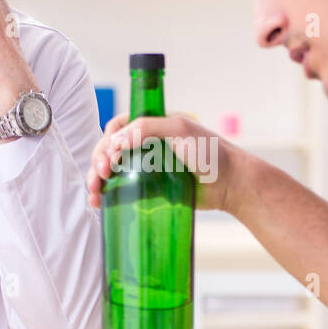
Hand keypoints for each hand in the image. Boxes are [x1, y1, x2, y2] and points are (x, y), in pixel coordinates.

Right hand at [85, 112, 249, 214]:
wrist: (232, 184)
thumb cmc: (211, 153)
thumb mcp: (180, 131)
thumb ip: (148, 128)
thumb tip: (116, 141)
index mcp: (153, 125)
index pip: (118, 127)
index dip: (108, 140)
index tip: (110, 156)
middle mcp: (146, 145)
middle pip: (110, 149)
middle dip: (99, 161)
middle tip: (102, 175)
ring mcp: (147, 168)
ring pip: (112, 170)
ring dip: (97, 179)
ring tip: (95, 194)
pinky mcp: (151, 189)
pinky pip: (123, 189)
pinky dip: (108, 194)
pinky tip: (100, 203)